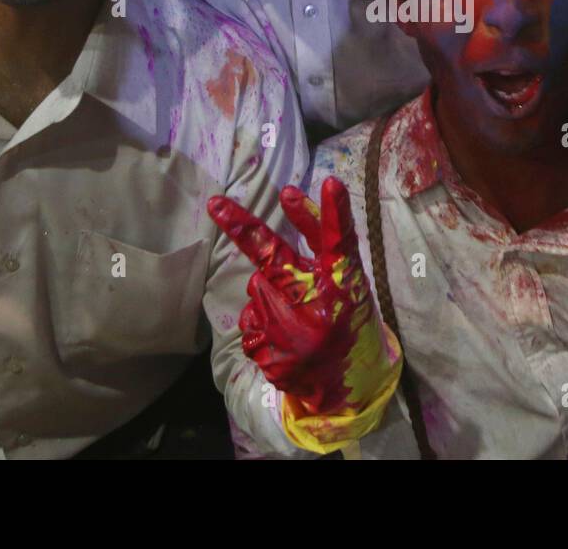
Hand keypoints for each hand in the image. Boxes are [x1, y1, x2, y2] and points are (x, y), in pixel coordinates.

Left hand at [206, 178, 398, 416]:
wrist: (352, 386)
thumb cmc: (349, 319)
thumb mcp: (348, 281)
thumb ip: (322, 244)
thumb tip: (286, 198)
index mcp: (345, 281)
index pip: (340, 240)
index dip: (333, 212)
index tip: (331, 181)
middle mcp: (320, 303)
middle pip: (275, 256)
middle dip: (242, 227)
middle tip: (215, 202)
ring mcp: (293, 333)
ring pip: (257, 289)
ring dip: (269, 294)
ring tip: (297, 319)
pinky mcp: (273, 356)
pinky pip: (251, 322)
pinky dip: (262, 325)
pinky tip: (286, 341)